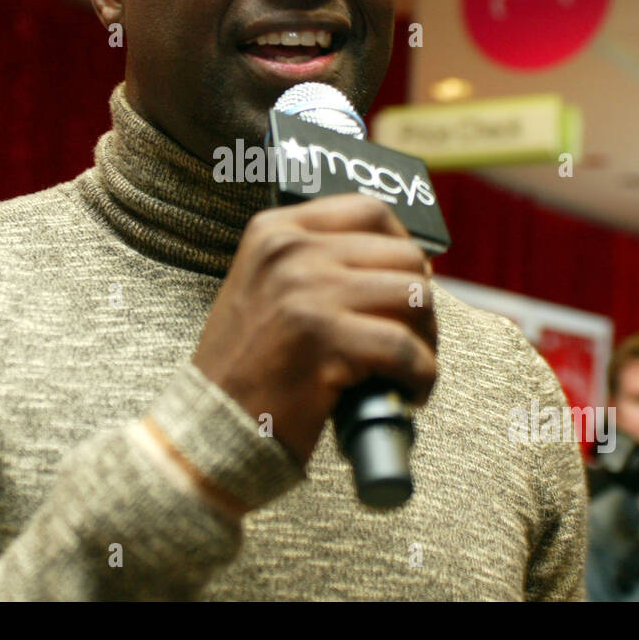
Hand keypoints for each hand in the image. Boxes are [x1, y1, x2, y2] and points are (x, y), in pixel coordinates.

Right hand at [192, 193, 436, 468]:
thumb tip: (405, 262)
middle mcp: (291, 252)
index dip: (402, 247)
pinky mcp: (327, 342)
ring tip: (408, 367)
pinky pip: (408, 351)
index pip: (370, 211)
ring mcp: (308, 293)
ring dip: (426, 338)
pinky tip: (407, 395)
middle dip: (420, 301)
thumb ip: (316, 262)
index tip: (404, 283)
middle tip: (411, 338)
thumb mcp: (265, 287)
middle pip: (404, 256)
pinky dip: (422, 377)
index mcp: (275, 232)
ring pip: (415, 297)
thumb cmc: (248, 366)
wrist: (212, 428)